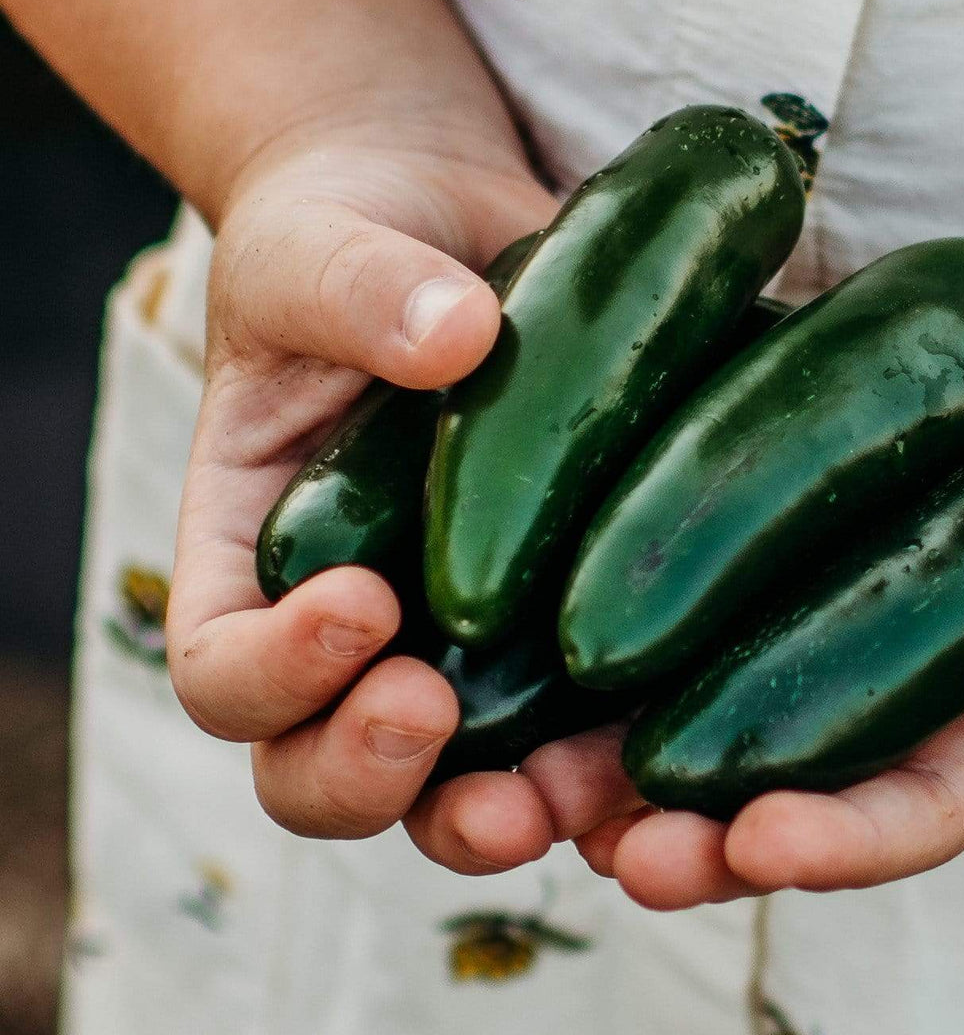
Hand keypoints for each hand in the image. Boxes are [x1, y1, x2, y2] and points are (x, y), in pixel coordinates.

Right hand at [164, 111, 602, 871]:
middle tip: (433, 717)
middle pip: (321, 771)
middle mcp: (349, 623)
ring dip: (506, 808)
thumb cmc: (348, 235)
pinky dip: (614, 753)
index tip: (361, 603)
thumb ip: (361, 288)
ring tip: (568, 793)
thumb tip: (456, 334)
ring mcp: (459, 634)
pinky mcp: (564, 617)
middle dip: (373, 775)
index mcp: (253, 555)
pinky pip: (580, 718)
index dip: (275, 673)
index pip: (222, 669)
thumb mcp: (322, 245)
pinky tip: (669, 739)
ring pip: (458, 781)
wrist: (441, 226)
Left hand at [530, 198, 963, 907]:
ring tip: (508, 730)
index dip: (831, 839)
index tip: (742, 846)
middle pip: (773, 754)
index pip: (909, 803)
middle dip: (668, 805)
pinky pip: (702, 518)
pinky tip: (529, 556)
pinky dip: (619, 548)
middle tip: (564, 822)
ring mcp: (841, 554)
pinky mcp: (799, 462)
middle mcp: (899, 643)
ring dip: (603, 700)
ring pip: (706, 650)